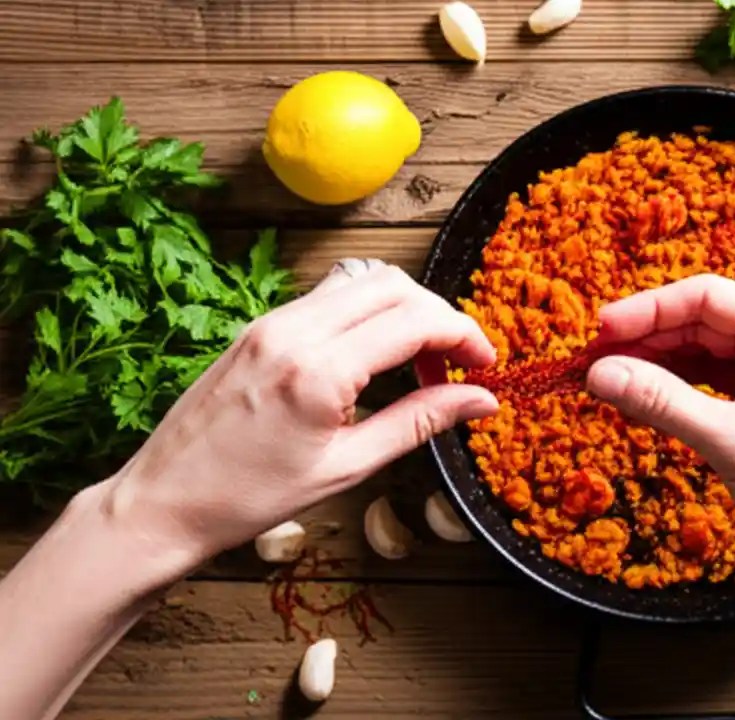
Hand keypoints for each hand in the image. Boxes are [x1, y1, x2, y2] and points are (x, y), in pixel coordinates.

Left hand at [100, 260, 498, 566]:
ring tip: (421, 364)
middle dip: (441, 317)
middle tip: (460, 365)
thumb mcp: (348, 466)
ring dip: (406, 310)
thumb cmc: (248, 497)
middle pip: (395, 285)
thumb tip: (481, 402)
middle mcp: (293, 330)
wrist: (163, 502)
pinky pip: (330, 297)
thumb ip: (420, 423)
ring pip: (363, 281)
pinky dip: (369, 315)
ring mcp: (272, 322)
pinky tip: (377, 360)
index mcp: (318, 370)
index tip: (486, 366)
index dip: (464, 336)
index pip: (416, 321)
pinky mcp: (259, 327)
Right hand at [585, 274, 734, 556]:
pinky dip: (695, 388)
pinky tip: (659, 399)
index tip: (602, 330)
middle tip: (601, 360)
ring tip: (620, 381)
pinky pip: (734, 379)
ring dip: (670, 364)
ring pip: (720, 352)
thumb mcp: (726, 440)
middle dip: (654, 339)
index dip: (648, 310)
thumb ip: (659, 400)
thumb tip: (601, 373)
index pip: (708, 297)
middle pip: (712, 321)